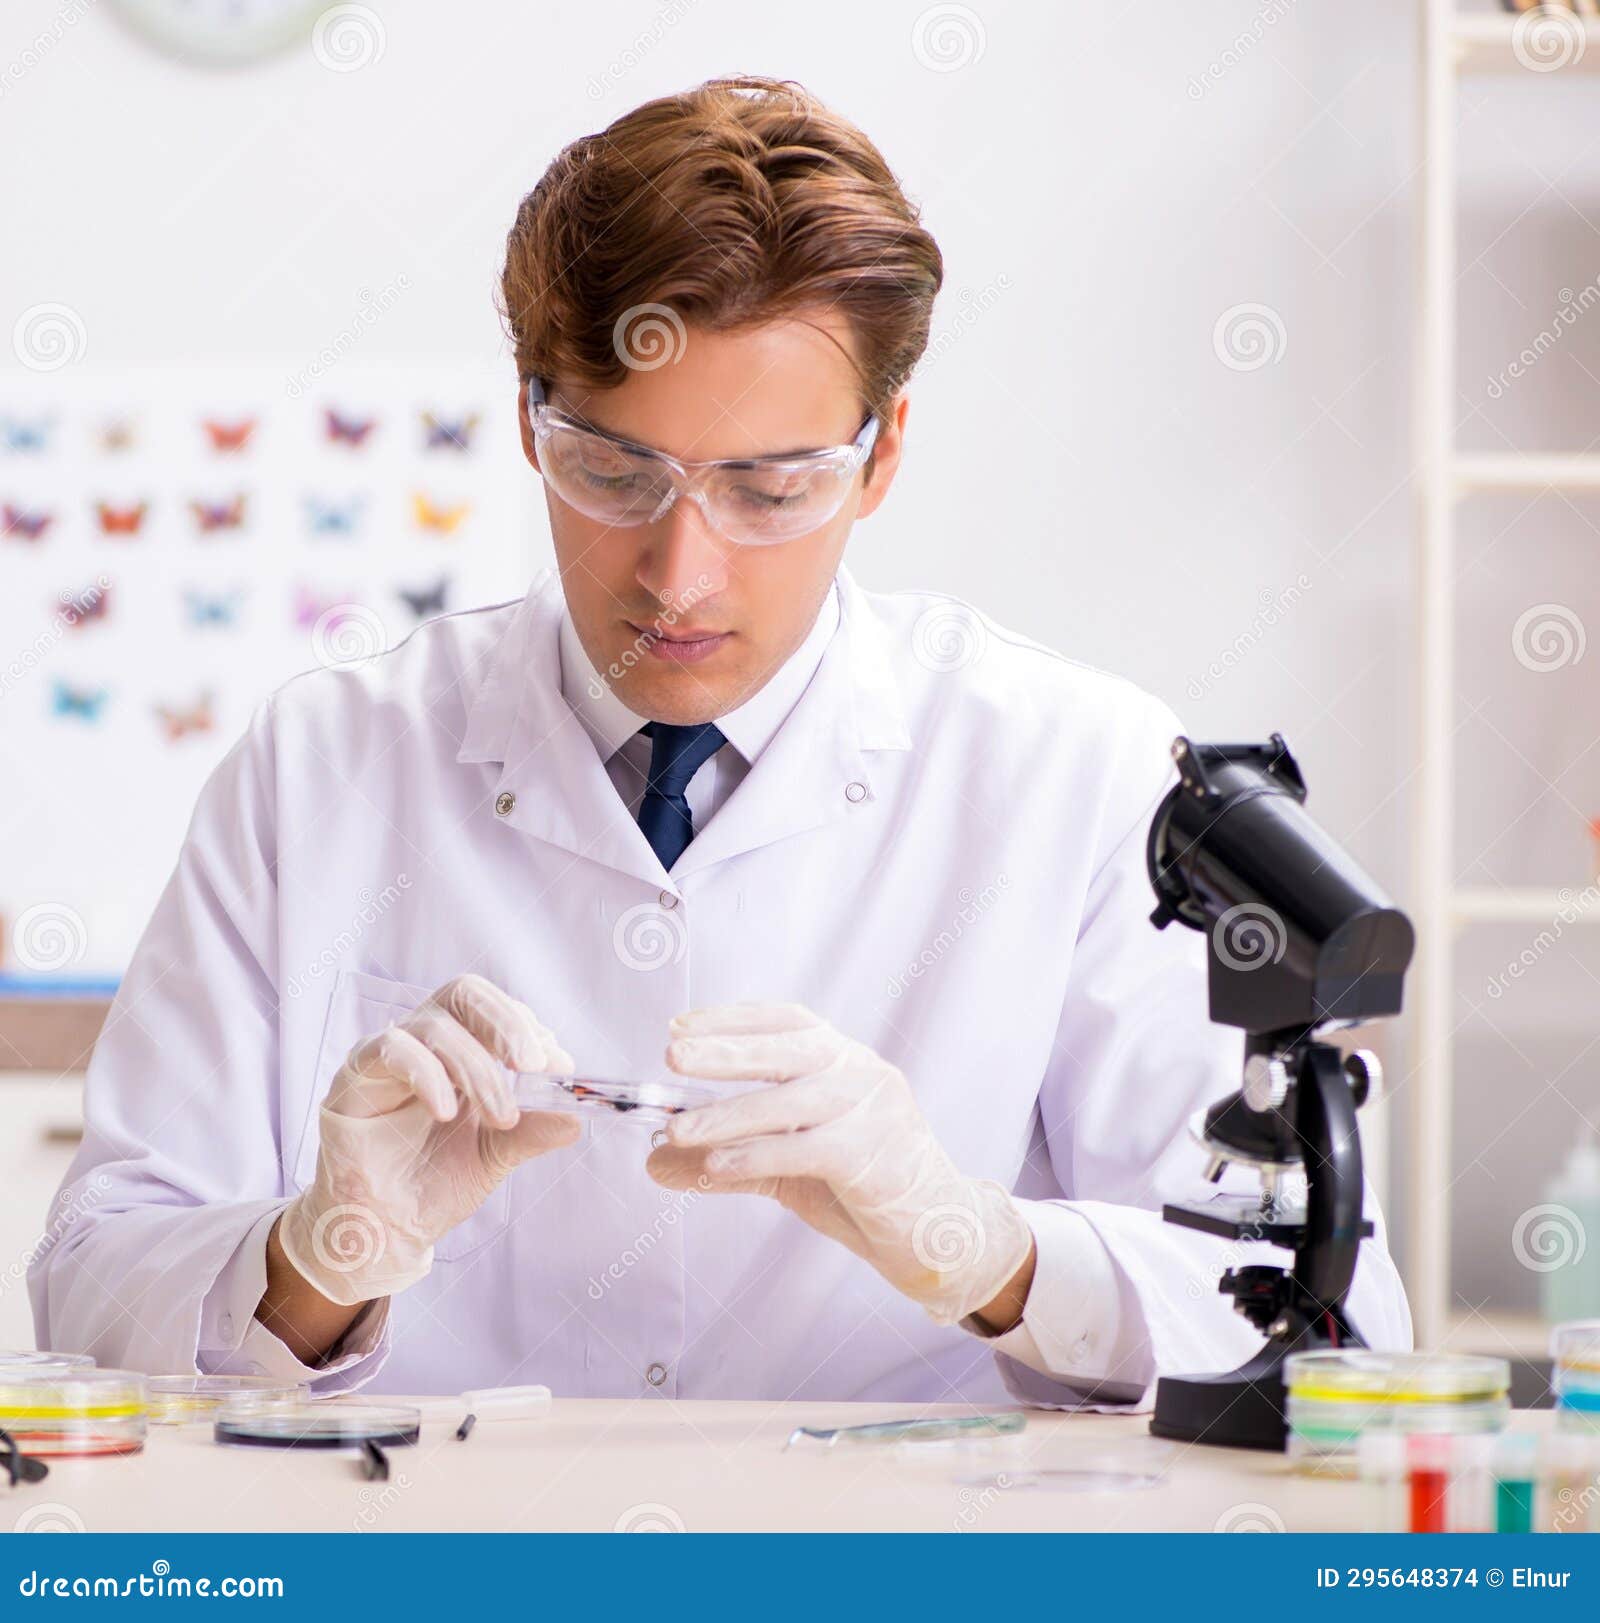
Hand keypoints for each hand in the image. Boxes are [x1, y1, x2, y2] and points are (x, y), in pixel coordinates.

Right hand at [278, 974, 579, 1304]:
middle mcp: (426, 1041)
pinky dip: (429, 1075)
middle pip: (465, 993)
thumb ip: (534, 1129)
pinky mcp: (355, 1076)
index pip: (498, 1009)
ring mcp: (389, 1054)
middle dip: (507, 1023)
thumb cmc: (434, 1182)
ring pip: (436, 1025)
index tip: (560, 1068)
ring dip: (478, 1069)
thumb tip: (577, 1115)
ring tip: (500, 1117)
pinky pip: (391, 1048)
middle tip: (534, 1065)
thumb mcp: (496, 1155)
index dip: (531, 1030)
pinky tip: (448, 1111)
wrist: (382, 1229)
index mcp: (464, 1048)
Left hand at [646, 1003, 1033, 1325]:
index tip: (679, 1026)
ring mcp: (873, 1111)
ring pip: (791, 1102)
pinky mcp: (876, 1156)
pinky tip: (717, 1165)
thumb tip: (654, 1164)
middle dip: (727, 1050)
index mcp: (845, 1060)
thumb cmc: (864, 1188)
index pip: (788, 1022)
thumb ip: (728, 1162)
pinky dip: (758, 1154)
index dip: (733, 1019)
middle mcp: (862, 1073)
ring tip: (679, 1129)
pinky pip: (807, 1148)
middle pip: (789, 1048)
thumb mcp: (788, 1169)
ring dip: (729, 1114)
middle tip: (673, 1055)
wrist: (937, 1235)